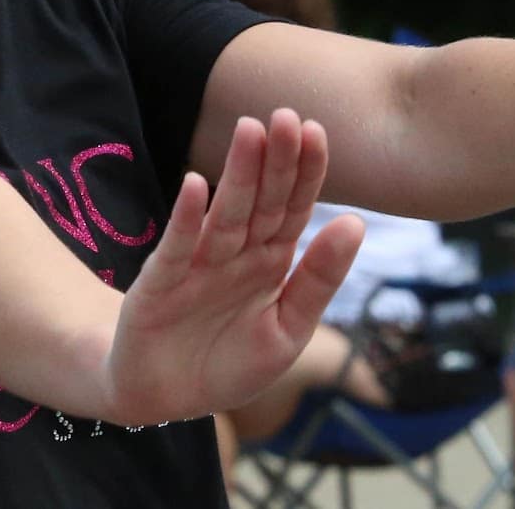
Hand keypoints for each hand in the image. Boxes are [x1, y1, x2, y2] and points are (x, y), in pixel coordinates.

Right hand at [102, 109, 363, 423]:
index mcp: (270, 261)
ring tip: (250, 130)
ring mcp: (195, 266)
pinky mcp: (158, 286)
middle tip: (287, 115)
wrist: (163, 399)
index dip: (305, 172)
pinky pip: (174, 249)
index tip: (317, 132)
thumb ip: (318, 281)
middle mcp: (235, 255)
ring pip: (224, 216)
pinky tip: (195, 185)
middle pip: (260, 201)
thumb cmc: (227, 363)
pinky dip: (185, 219)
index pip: (293, 208)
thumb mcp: (287, 332)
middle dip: (275, 160)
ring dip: (237, 175)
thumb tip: (355, 223)